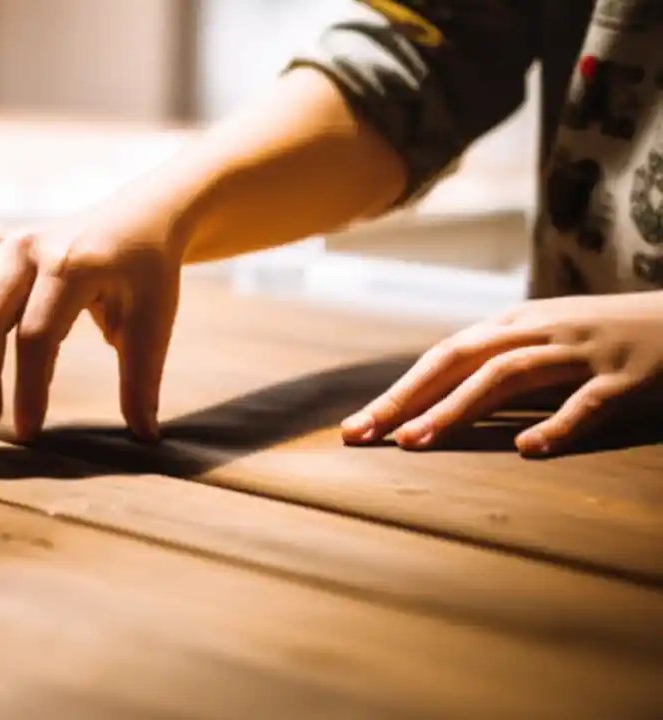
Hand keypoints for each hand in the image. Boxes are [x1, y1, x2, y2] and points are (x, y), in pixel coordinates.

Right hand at [0, 211, 183, 441]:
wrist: (140, 214)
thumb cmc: (147, 270)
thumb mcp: (154, 319)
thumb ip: (141, 378)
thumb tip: (144, 437)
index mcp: (71, 265)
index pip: (38, 335)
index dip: (29, 387)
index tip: (27, 433)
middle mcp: (28, 250)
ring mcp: (3, 248)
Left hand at [341, 292, 662, 456]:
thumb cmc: (610, 338)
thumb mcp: (547, 342)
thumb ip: (497, 366)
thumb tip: (434, 401)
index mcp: (516, 324)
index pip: (442, 357)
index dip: (397, 391)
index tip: (355, 428)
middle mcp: (541, 330)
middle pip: (460, 359)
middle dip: (407, 397)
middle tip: (365, 435)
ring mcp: (584, 350)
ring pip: (509, 375)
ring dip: (458, 408)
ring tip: (418, 442)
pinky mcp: (630, 376)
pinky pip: (589, 401)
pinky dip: (557, 424)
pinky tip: (528, 449)